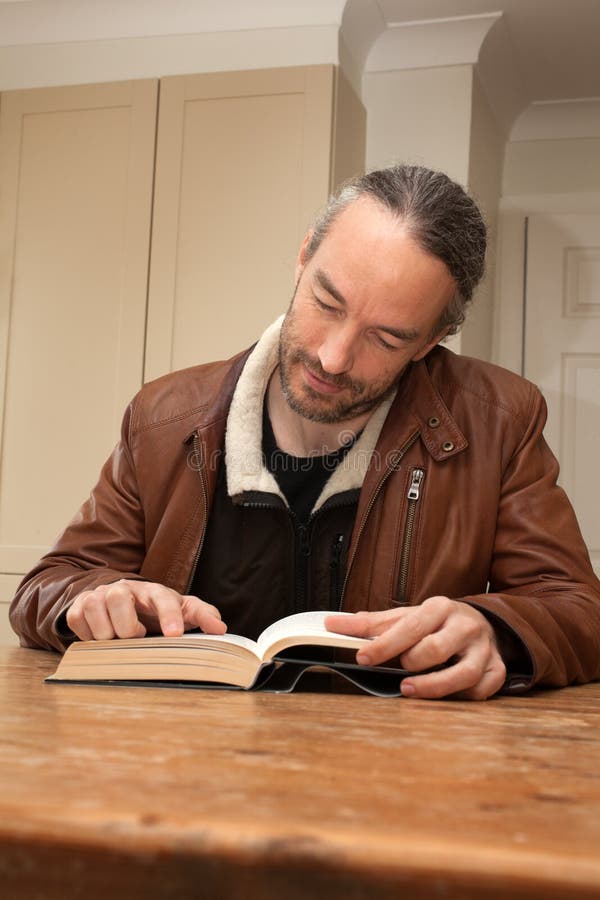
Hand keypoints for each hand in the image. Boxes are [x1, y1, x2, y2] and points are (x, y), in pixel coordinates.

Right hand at [66, 579, 226, 641]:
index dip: (169, 615)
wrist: (117, 600)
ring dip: (108, 634)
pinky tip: (101, 636)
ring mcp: (99, 596)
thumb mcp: (178, 610)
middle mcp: (124, 588)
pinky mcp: (78, 607)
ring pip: (96, 613)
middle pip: (119, 600)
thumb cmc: (153, 610)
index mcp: (153, 591)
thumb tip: (220, 628)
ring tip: (119, 637)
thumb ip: (200, 615)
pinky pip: (78, 623)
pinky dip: (89, 636)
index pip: (163, 598)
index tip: (175, 635)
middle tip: (136, 635)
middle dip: (127, 627)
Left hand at [325, 597, 505, 699]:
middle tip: (398, 669)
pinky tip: (445, 696)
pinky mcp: (496, 669)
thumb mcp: (406, 617)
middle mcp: (464, 625)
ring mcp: (484, 649)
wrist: (481, 623)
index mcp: (439, 607)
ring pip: (462, 674)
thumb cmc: (436, 623)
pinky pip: (481, 690)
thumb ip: (371, 623)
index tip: (363, 658)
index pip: (409, 627)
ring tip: (408, 690)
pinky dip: (461, 696)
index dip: (384, 645)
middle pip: (435, 649)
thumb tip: (332, 624)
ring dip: (432, 687)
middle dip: (411, 662)